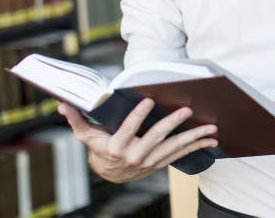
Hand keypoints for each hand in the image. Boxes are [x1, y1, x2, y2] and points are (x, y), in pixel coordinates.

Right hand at [58, 99, 217, 182]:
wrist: (111, 173)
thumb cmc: (100, 148)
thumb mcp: (86, 135)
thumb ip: (77, 120)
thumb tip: (63, 105)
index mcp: (117, 147)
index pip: (128, 130)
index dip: (138, 116)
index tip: (149, 100)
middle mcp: (135, 156)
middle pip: (156, 137)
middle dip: (173, 123)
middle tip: (187, 110)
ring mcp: (150, 161)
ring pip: (174, 147)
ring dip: (194, 137)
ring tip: (211, 128)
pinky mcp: (161, 162)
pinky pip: (181, 154)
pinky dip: (197, 147)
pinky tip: (211, 141)